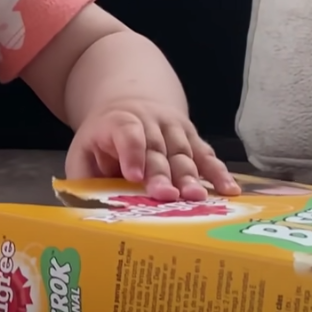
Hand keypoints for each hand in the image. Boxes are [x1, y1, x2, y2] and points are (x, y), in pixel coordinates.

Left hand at [65, 99, 239, 201]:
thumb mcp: (83, 152)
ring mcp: (174, 128)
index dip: (132, 153)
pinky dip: (218, 172)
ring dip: (191, 176)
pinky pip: (206, 155)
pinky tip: (228, 189)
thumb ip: (84, 177)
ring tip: (197, 197)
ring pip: (183, 153)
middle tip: (167, 196)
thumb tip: (88, 207)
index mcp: (118, 122)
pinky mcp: (192, 138)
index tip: (133, 176)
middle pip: (158, 149)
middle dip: (162, 174)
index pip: (127, 133)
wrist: (130, 104)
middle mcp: (149, 121)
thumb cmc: (104, 141)